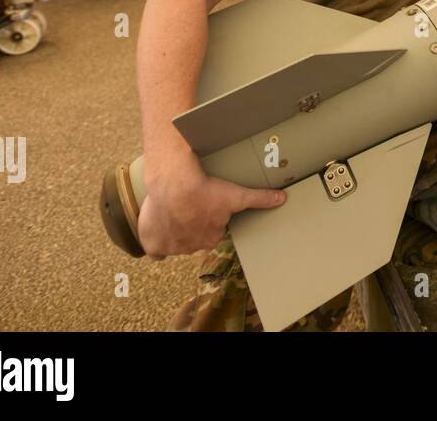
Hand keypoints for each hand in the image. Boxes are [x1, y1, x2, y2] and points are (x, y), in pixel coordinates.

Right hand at [137, 151, 285, 257]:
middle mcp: (192, 246)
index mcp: (212, 237)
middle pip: (193, 236)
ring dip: (174, 229)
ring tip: (173, 209)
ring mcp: (172, 246)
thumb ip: (260, 198)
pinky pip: (155, 251)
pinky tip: (157, 235)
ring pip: (174, 241)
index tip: (205, 204)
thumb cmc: (206, 190)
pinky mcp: (153, 242)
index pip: (212, 230)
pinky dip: (155, 244)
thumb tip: (283, 198)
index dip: (209, 217)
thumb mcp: (238, 195)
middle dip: (192, 224)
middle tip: (189, 204)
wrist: (175, 186)